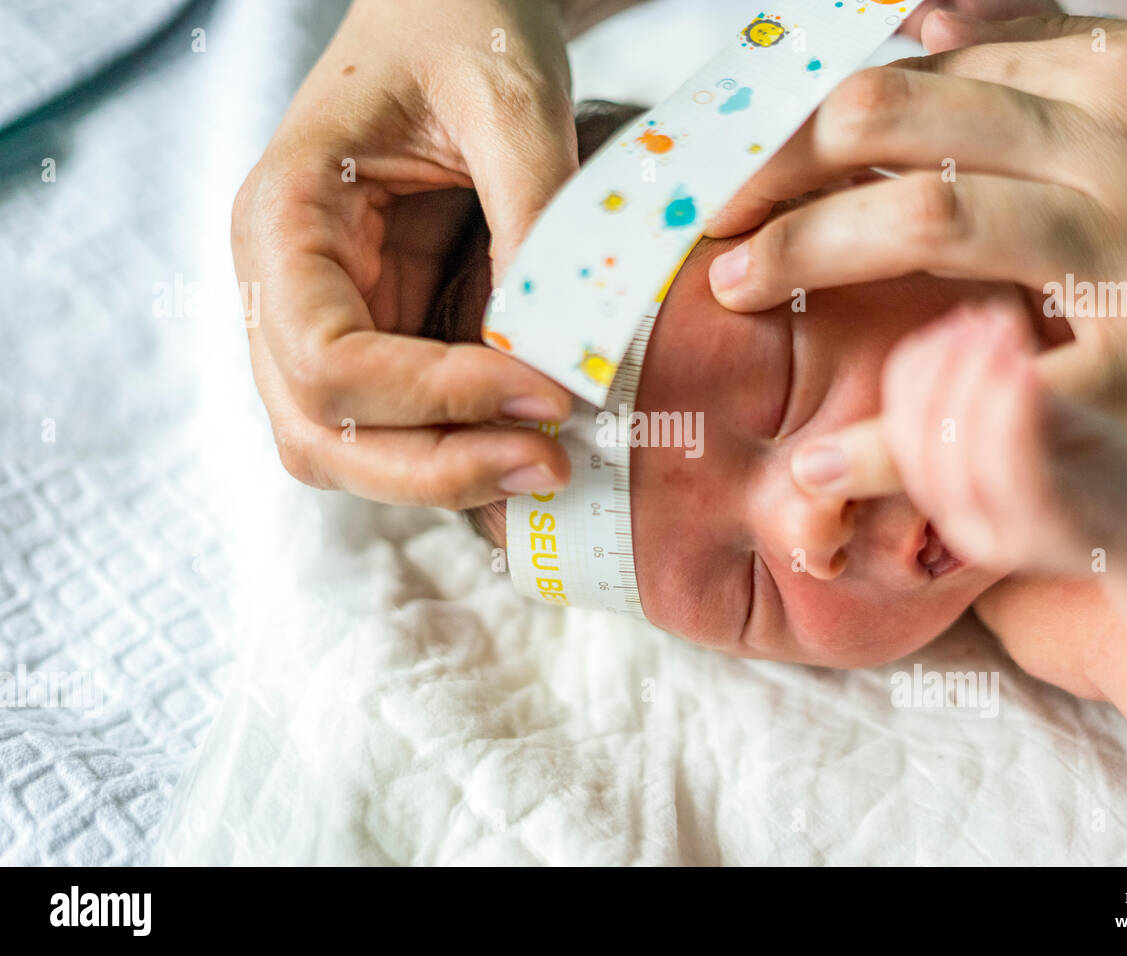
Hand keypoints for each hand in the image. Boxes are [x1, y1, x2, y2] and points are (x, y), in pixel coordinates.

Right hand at [232, 0, 580, 509]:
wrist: (454, 8)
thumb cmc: (460, 25)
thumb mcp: (505, 94)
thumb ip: (532, 208)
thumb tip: (562, 344)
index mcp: (283, 218)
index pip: (324, 358)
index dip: (432, 398)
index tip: (543, 395)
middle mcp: (285, 283)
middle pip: (319, 430)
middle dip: (434, 466)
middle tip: (549, 466)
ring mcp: (326, 317)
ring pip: (347, 448)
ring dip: (443, 475)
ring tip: (548, 465)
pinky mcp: (380, 332)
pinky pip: (395, 426)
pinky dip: (456, 453)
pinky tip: (527, 448)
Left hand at [708, 13, 1126, 486]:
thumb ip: (1057, 45)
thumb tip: (929, 17)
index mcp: (1106, 72)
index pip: (906, 80)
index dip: (799, 128)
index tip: (741, 170)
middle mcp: (1111, 139)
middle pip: (890, 129)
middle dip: (778, 177)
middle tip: (715, 228)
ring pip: (927, 220)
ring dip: (808, 252)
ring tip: (741, 290)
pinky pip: (1003, 394)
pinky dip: (902, 435)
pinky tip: (829, 465)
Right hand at [815, 304, 1126, 574]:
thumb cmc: (1111, 470)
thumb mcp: (1041, 427)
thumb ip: (991, 394)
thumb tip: (949, 330)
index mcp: (951, 498)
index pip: (902, 423)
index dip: (919, 364)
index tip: (962, 317)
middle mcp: (968, 527)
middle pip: (917, 441)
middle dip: (942, 369)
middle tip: (986, 316)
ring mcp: (1012, 537)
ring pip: (957, 459)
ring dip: (973, 384)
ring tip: (1007, 330)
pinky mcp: (1062, 536)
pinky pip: (1014, 475)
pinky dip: (1010, 415)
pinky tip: (1028, 368)